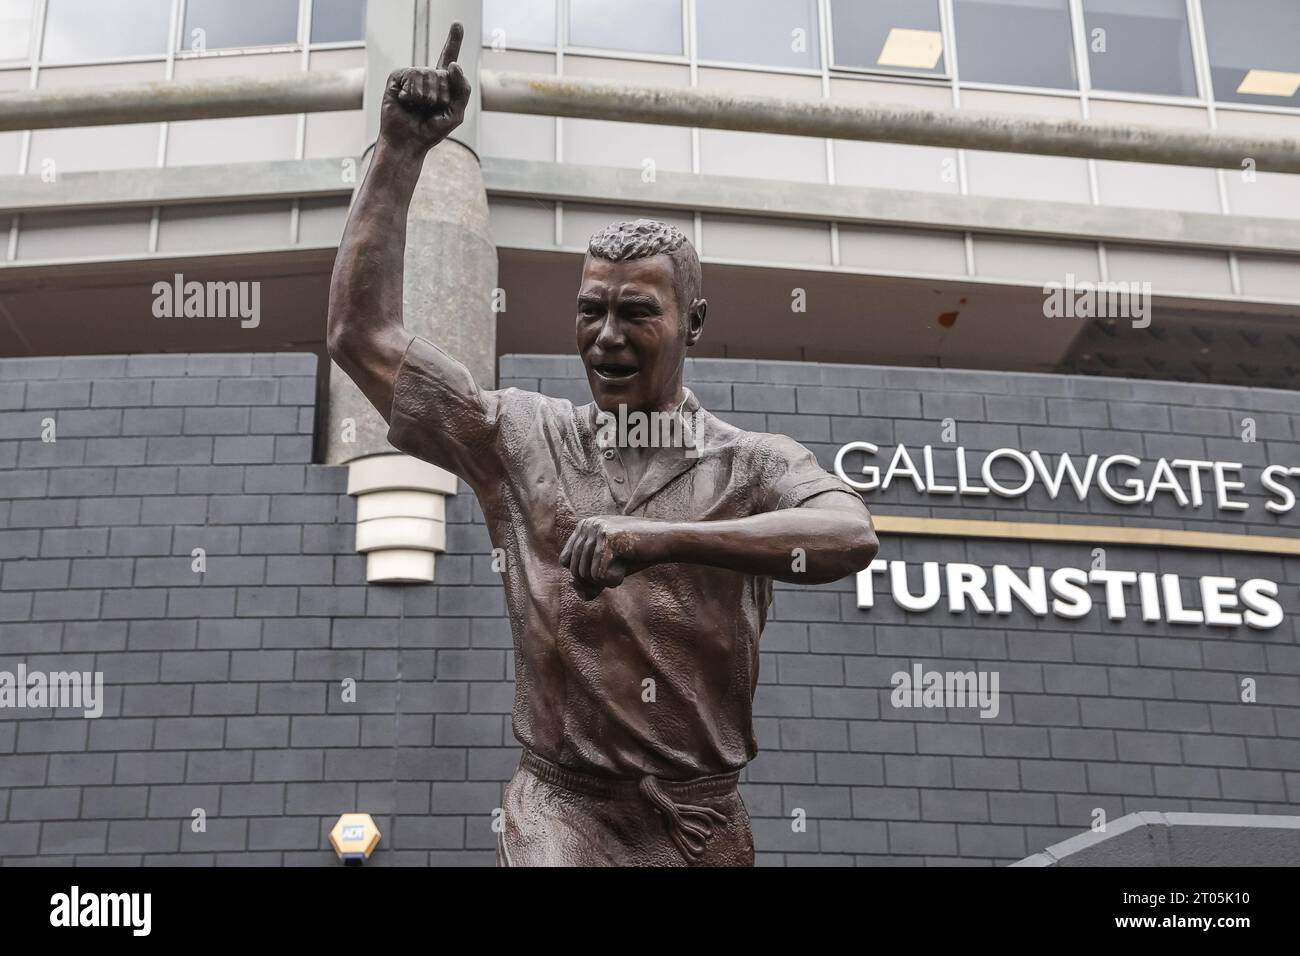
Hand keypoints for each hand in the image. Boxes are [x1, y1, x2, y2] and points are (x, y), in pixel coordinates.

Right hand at [379, 22, 470, 155]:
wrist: (409, 141)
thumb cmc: (431, 130)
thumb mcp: (456, 113)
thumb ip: (462, 89)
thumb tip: (453, 64)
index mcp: (442, 83)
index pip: (448, 57)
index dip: (453, 41)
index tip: (458, 24)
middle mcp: (426, 76)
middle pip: (444, 74)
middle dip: (441, 96)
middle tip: (430, 109)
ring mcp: (412, 75)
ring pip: (428, 75)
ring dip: (426, 97)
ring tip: (418, 107)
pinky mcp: (397, 76)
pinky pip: (412, 77)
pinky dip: (412, 94)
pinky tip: (405, 102)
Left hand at [560, 516, 658, 599]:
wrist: (666, 541)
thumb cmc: (636, 555)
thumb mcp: (608, 569)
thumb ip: (589, 580)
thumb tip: (575, 587)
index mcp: (583, 527)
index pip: (566, 561)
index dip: (583, 575)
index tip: (603, 572)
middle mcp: (587, 525)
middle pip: (575, 570)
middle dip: (596, 579)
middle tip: (618, 568)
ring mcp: (597, 529)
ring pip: (587, 575)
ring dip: (608, 578)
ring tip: (624, 562)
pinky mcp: (608, 538)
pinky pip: (600, 575)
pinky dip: (615, 578)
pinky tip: (627, 564)